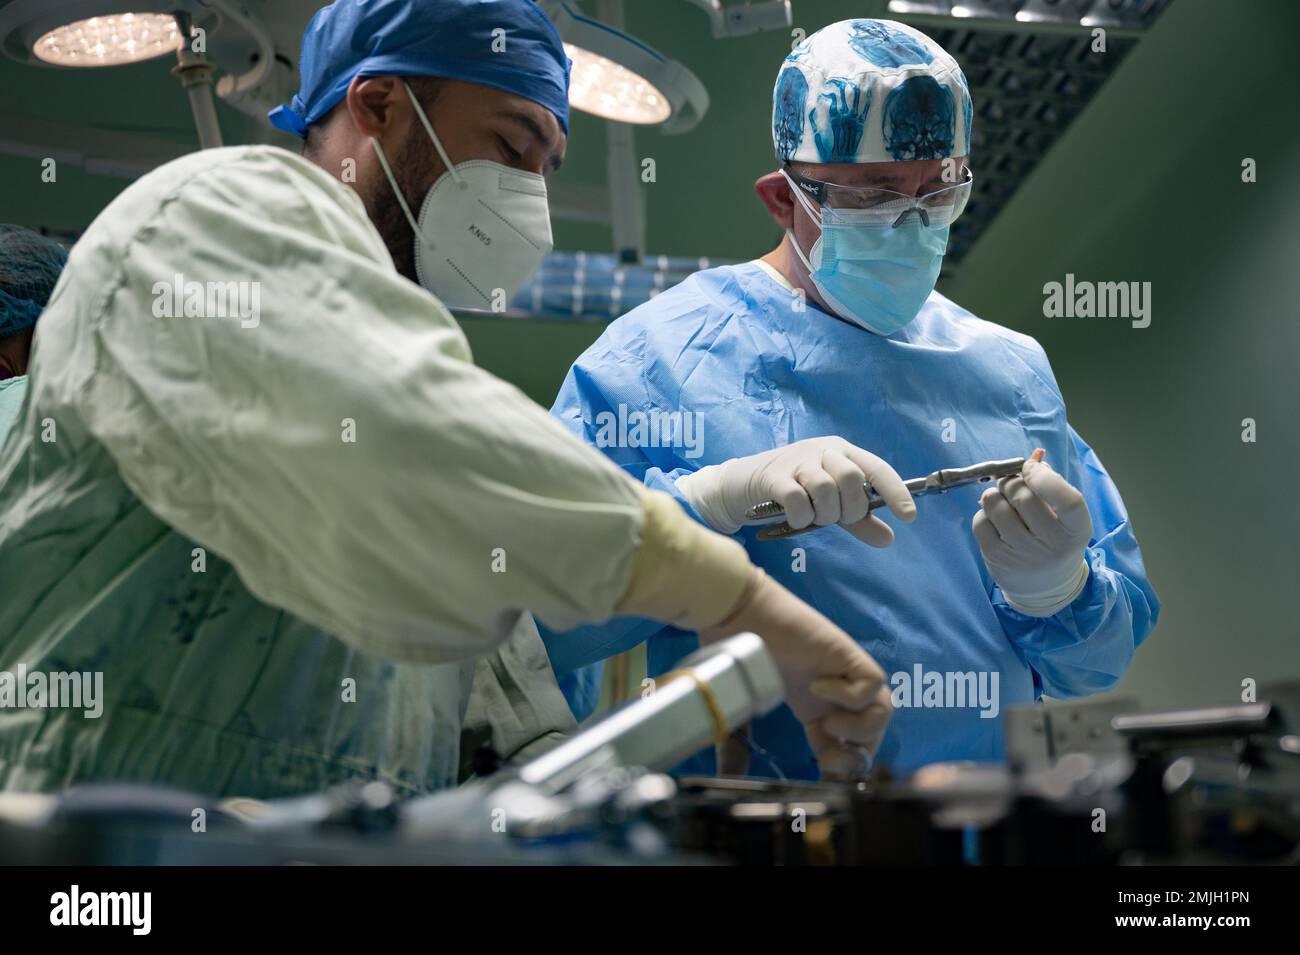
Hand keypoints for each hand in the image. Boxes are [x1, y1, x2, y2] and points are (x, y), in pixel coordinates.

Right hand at [676, 436, 915, 544]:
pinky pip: (798, 499)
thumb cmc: (794, 489)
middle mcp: (822, 450)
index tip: (909, 517)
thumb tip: (889, 539)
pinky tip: (796, 518)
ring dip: (825, 514)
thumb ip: (859, 521)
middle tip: (837, 519)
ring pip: (826, 488)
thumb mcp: (830, 504)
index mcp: (842, 451)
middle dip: (850, 509)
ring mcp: (797, 461)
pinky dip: (802, 516)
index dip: (895, 492)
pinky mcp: (773, 476)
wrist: (743, 484)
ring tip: (814, 518)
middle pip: (852, 478)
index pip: (877, 468)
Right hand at [702, 568, 892, 778]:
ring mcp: (842, 672)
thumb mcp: (736, 712)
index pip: (846, 746)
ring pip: (883, 710)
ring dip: (858, 729)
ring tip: (826, 724)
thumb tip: (725, 776)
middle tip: (828, 758)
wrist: (733, 611)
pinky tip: (819, 687)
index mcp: (813, 706)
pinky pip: (873, 683)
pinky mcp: (845, 653)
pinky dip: (850, 696)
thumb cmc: (731, 652)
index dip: (842, 769)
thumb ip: (734, 746)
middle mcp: (833, 692)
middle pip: (873, 733)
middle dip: (857, 756)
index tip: (823, 781)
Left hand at [971, 449, 1091, 616]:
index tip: (1031, 467)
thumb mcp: (1064, 514)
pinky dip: (984, 513)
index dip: (1045, 477)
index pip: (1068, 501)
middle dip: (1012, 482)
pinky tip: (995, 519)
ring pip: (997, 507)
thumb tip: (1034, 456)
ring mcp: (1023, 555)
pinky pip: (981, 522)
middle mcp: (1052, 546)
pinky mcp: (997, 559)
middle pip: (1024, 498)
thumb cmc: (1055, 538)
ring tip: (1002, 500)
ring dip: (995, 495)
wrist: (1046, 584)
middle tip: (1011, 483)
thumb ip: (1051, 483)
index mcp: (1077, 530)